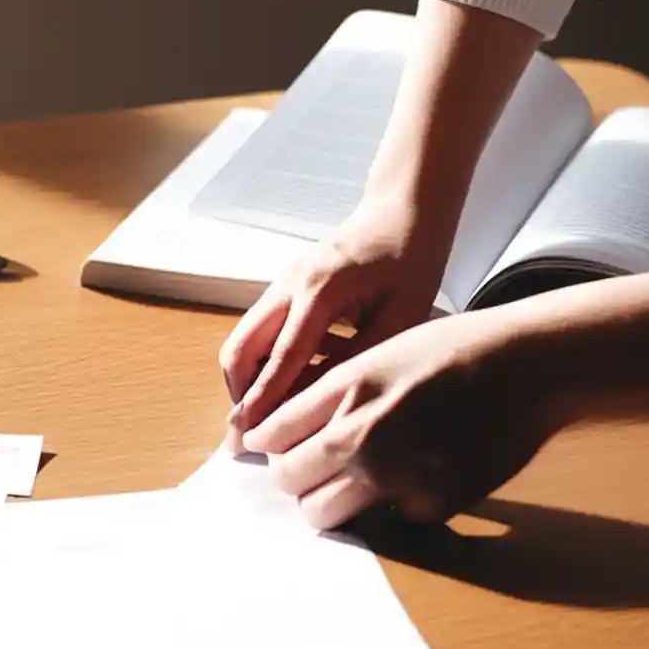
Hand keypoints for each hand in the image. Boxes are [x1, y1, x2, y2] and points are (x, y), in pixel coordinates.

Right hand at [219, 197, 455, 449]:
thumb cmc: (410, 261)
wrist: (400, 210)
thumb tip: (324, 405)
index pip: (280, 359)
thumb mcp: (401, 316)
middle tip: (246, 434)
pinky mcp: (284, 288)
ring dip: (248, 380)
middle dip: (239, 395)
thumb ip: (361, 358)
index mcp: (318, 292)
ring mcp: (280, 285)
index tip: (244, 437)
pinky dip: (263, 364)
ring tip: (266, 418)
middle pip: (239, 349)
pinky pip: (260, 333)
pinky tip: (290, 387)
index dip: (261, 402)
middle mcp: (287, 286)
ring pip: (244, 342)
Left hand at [239, 308, 559, 529]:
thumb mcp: (380, 353)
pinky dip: (393, 505)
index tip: (270, 448)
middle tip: (309, 469)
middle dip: (293, 475)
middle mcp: (361, 433)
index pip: (272, 432)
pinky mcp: (428, 503)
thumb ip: (333, 393)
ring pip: (321, 512)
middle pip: (288, 478)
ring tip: (348, 483)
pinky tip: (417, 475)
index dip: (266, 444)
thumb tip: (287, 429)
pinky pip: (385, 519)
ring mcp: (393, 474)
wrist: (527, 367)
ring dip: (326, 501)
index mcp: (344, 388)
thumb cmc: (454, 352)